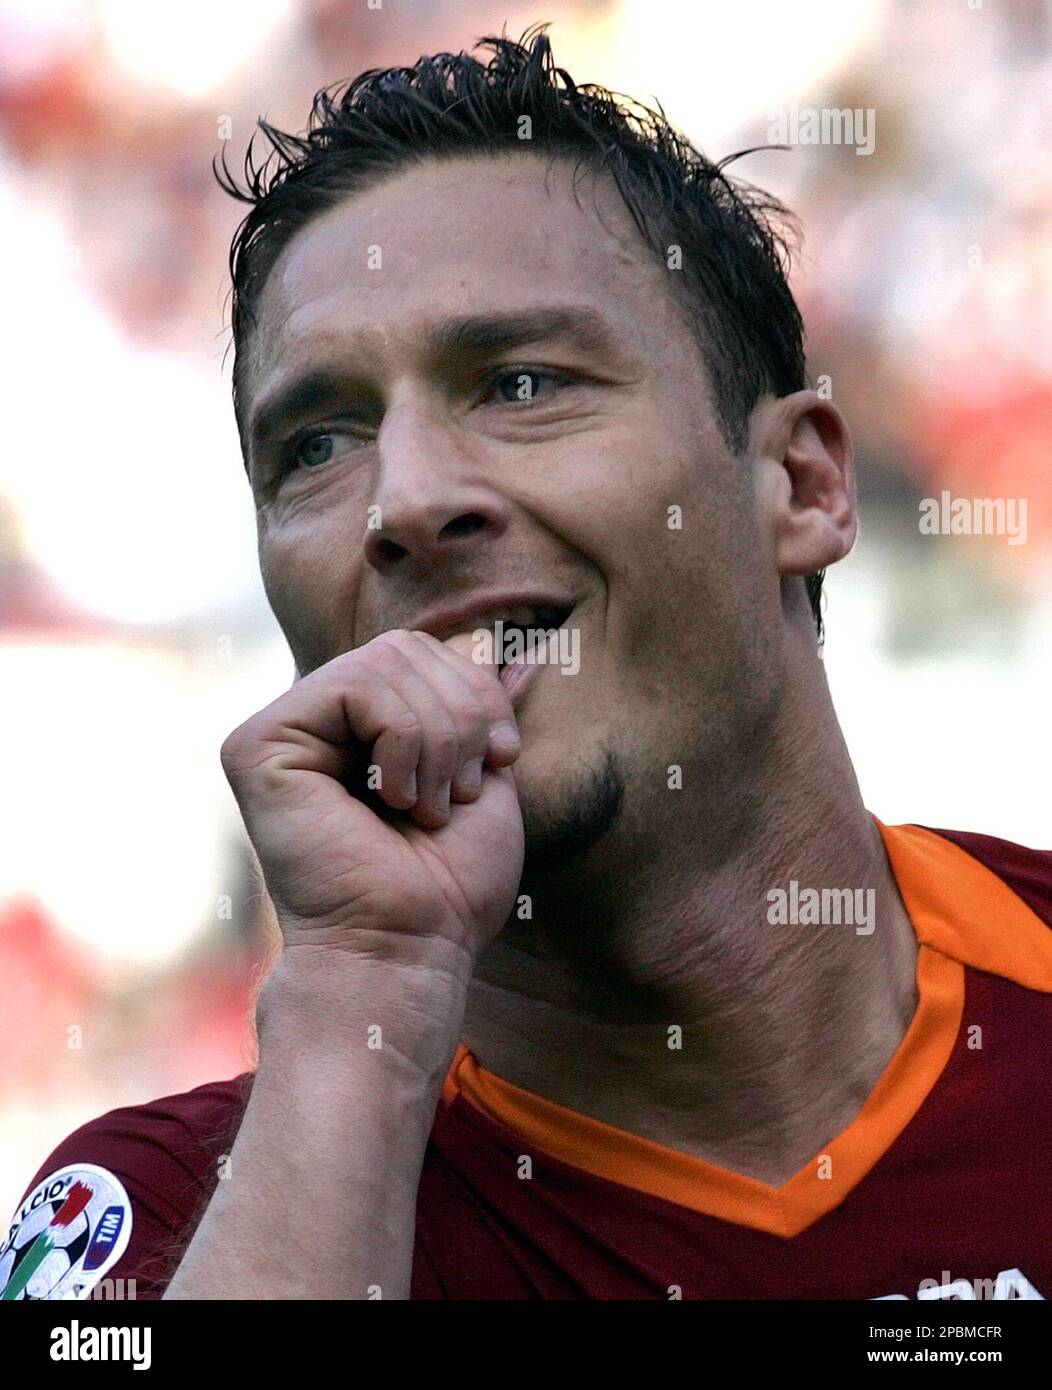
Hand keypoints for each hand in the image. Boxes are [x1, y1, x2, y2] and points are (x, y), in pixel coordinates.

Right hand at [220, 629, 524, 960]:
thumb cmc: (449, 885)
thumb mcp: (485, 777)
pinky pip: (355, 686)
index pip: (423, 652)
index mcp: (360, 728)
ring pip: (384, 662)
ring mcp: (282, 732)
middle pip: (404, 647)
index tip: (502, 760)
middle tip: (462, 791)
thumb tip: (522, 652)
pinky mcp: (257, 745)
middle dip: (462, 713)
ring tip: (429, 807)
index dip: (478, 693)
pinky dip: (403, 741)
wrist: (410, 947)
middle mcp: (314, 723)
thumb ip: (485, 710)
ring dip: (438, 738)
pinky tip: (394, 800)